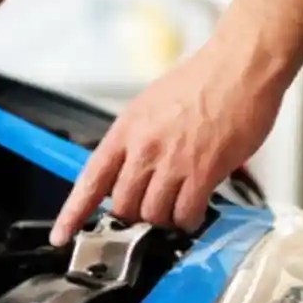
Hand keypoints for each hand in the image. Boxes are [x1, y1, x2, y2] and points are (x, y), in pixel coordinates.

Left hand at [50, 35, 286, 245]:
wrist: (239, 67)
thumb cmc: (203, 81)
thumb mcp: (151, 105)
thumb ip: (136, 138)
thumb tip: (129, 167)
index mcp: (127, 129)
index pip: (91, 179)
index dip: (73, 212)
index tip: (62, 234)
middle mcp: (144, 147)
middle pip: (123, 206)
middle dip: (135, 215)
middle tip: (150, 210)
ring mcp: (172, 161)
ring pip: (154, 215)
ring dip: (164, 219)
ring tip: (177, 208)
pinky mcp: (203, 171)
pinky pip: (186, 214)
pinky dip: (188, 220)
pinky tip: (194, 212)